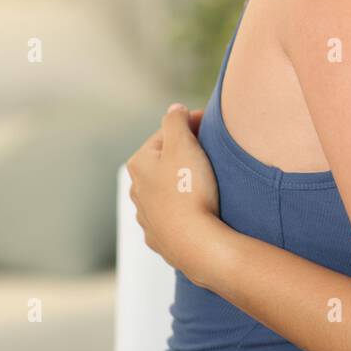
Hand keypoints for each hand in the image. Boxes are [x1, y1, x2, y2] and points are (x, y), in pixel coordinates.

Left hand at [126, 102, 221, 284]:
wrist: (194, 242)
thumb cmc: (189, 190)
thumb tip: (174, 108)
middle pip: (165, 162)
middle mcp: (137, 189)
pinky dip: (184, 208)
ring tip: (208, 183)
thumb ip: (176, 120)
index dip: (192, 126)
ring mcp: (147, 216)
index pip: (167, 133)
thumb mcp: (183, 144)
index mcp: (139, 163)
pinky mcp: (160, 236)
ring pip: (167, 189)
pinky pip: (172, 215)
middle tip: (213, 154)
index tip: (213, 127)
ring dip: (183, 182)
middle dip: (186, 155)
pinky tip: (198, 208)